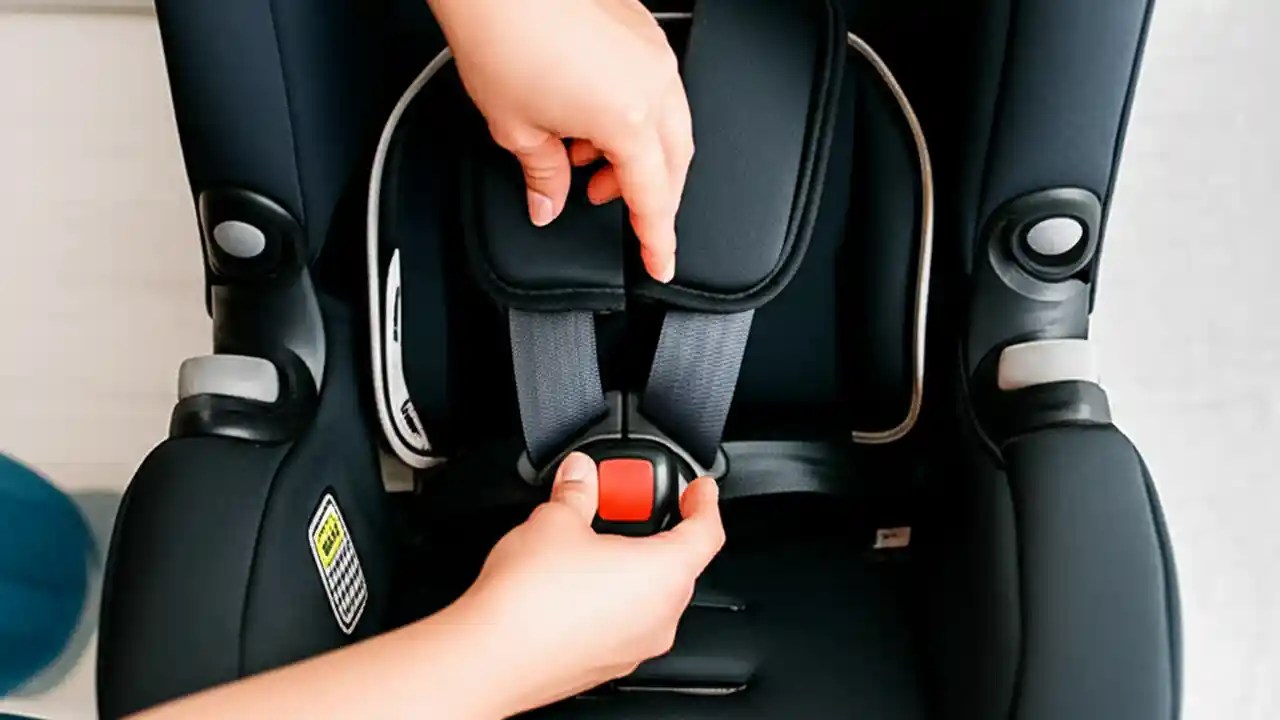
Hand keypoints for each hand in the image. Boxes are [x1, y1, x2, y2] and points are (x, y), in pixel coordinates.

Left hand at [428, 0, 692, 281]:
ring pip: (669, 125)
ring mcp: (652, 53)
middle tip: (603, 202)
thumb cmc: (503, 34)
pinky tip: (593, 117)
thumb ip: (543, 176)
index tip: (660, 263)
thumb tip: (547, 202)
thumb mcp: (515, 127)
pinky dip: (635, 115)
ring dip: (637, 154)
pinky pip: (657, 88)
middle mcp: (652, 83)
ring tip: (586, 156)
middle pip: (673, 163)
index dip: (657, 239)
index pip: (654, 197)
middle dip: (646, 194)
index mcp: (628, 118)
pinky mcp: (642, 30)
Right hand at [456, 452, 724, 715]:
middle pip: (679, 565)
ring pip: (651, 597)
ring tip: (596, 541)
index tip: (700, 490)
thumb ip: (578, 491)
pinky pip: (626, 622)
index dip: (706, 504)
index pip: (707, 533)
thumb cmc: (530, 598)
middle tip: (633, 505)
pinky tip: (578, 583)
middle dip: (659, 531)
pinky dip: (613, 598)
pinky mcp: (608, 664)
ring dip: (633, 567)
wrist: (491, 657)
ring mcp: (636, 646)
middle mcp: (660, 616)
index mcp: (663, 574)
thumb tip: (581, 474)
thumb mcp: (556, 520)